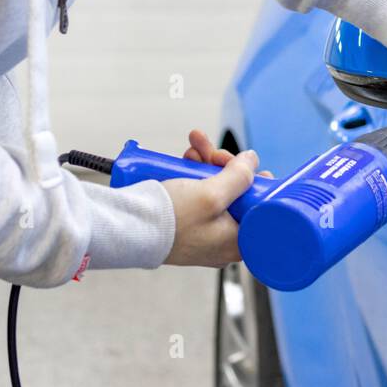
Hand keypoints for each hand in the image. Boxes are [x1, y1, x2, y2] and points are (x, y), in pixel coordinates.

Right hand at [161, 131, 271, 267]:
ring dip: (205, 163)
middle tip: (212, 153)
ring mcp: (201, 230)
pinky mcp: (183, 221)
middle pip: (234, 194)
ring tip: (195, 144)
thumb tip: (253, 161)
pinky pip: (195, 193)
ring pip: (212, 189)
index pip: (258, 210)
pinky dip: (192, 173)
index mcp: (235, 242)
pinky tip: (187, 155)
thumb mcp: (212, 195)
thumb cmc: (170, 221)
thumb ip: (239, 177)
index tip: (247, 167)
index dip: (254, 184)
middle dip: (223, 165)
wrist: (128, 228)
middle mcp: (220, 240)